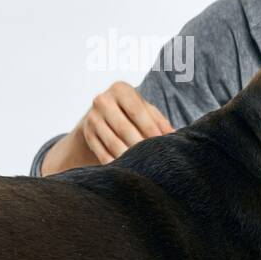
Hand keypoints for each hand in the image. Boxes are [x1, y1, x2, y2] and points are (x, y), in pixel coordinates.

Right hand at [42, 82, 174, 173]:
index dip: (150, 128)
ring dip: (127, 156)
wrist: (101, 115)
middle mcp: (103, 101)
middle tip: (152, 158)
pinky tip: (125, 170)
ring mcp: (92, 118)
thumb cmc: (131, 111)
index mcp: (120, 89)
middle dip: (139, 145)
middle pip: (123, 128)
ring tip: (141, 166)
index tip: (161, 143)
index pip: (136, 110)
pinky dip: (114, 162)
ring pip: (112, 142)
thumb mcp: (145, 109)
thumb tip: (173, 135)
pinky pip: (102, 152)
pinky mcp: (87, 134)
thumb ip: (159, 120)